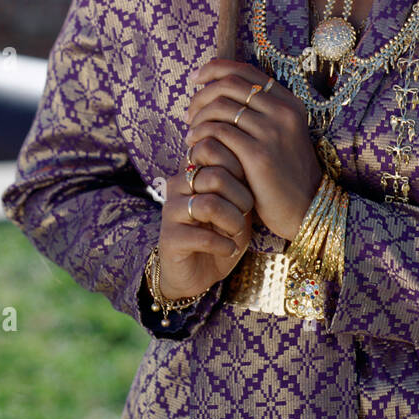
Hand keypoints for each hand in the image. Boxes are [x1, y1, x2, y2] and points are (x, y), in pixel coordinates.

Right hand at [154, 155, 253, 303]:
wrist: (199, 272)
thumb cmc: (222, 231)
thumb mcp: (237, 203)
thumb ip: (240, 180)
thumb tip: (249, 156)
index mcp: (192, 170)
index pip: (210, 147)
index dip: (238, 165)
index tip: (247, 185)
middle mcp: (177, 185)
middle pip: (215, 176)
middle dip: (241, 198)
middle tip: (245, 213)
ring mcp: (171, 210)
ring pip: (210, 204)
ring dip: (233, 221)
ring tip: (236, 232)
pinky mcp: (169, 238)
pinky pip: (203, 236)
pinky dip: (224, 245)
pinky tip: (228, 249)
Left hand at [185, 58, 322, 242]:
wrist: (306, 208)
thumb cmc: (286, 173)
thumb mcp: (281, 134)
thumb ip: (259, 113)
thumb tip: (218, 93)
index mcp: (288, 102)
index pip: (245, 70)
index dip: (215, 69)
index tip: (196, 78)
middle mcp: (282, 111)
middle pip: (229, 85)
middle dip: (201, 94)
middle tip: (189, 111)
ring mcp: (271, 132)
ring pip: (221, 107)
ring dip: (198, 116)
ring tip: (191, 131)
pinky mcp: (258, 155)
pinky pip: (219, 132)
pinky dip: (201, 135)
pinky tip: (194, 145)